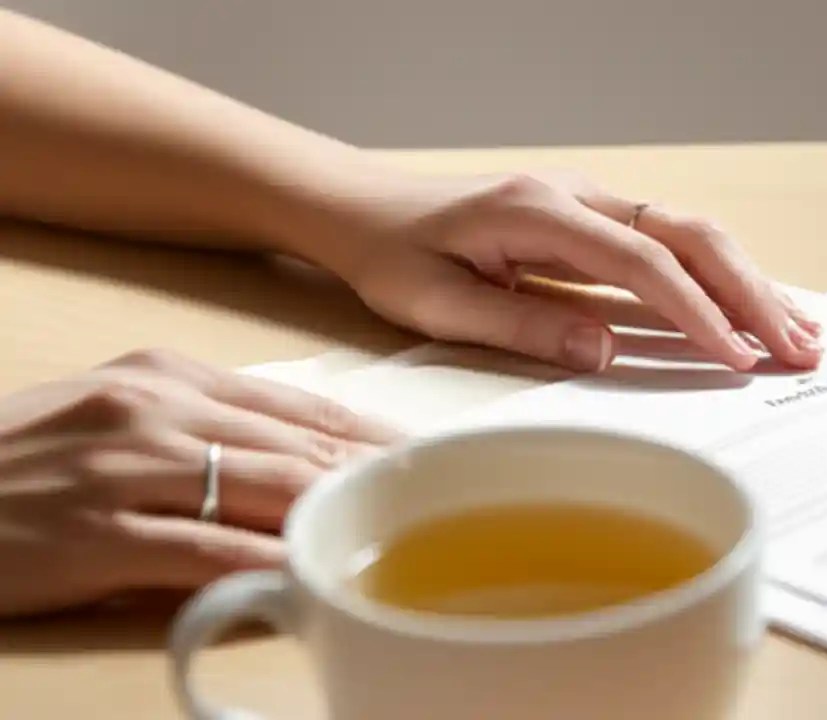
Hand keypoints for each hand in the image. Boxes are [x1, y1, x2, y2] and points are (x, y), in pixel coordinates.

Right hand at [0, 349, 401, 616]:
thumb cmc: (19, 460)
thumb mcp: (112, 415)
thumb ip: (199, 428)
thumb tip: (287, 462)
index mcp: (167, 376)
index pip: (298, 406)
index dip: (369, 434)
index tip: (422, 457)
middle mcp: (156, 410)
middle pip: (295, 446)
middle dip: (373, 478)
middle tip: (436, 501)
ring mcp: (125, 469)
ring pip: (263, 490)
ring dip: (335, 516)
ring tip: (396, 535)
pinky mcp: (95, 532)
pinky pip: (203, 550)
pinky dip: (264, 564)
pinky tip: (307, 576)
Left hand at [290, 164, 823, 372]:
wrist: (365, 209)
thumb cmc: (393, 256)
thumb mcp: (439, 302)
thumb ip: (524, 325)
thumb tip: (608, 350)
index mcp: (539, 211)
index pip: (642, 260)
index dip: (696, 311)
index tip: (737, 358)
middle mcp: (577, 196)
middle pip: (688, 235)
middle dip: (750, 293)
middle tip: (799, 349)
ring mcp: (590, 201)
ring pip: (691, 234)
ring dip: (747, 282)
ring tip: (799, 332)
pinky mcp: (594, 219)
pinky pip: (670, 242)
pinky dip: (717, 276)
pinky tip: (750, 304)